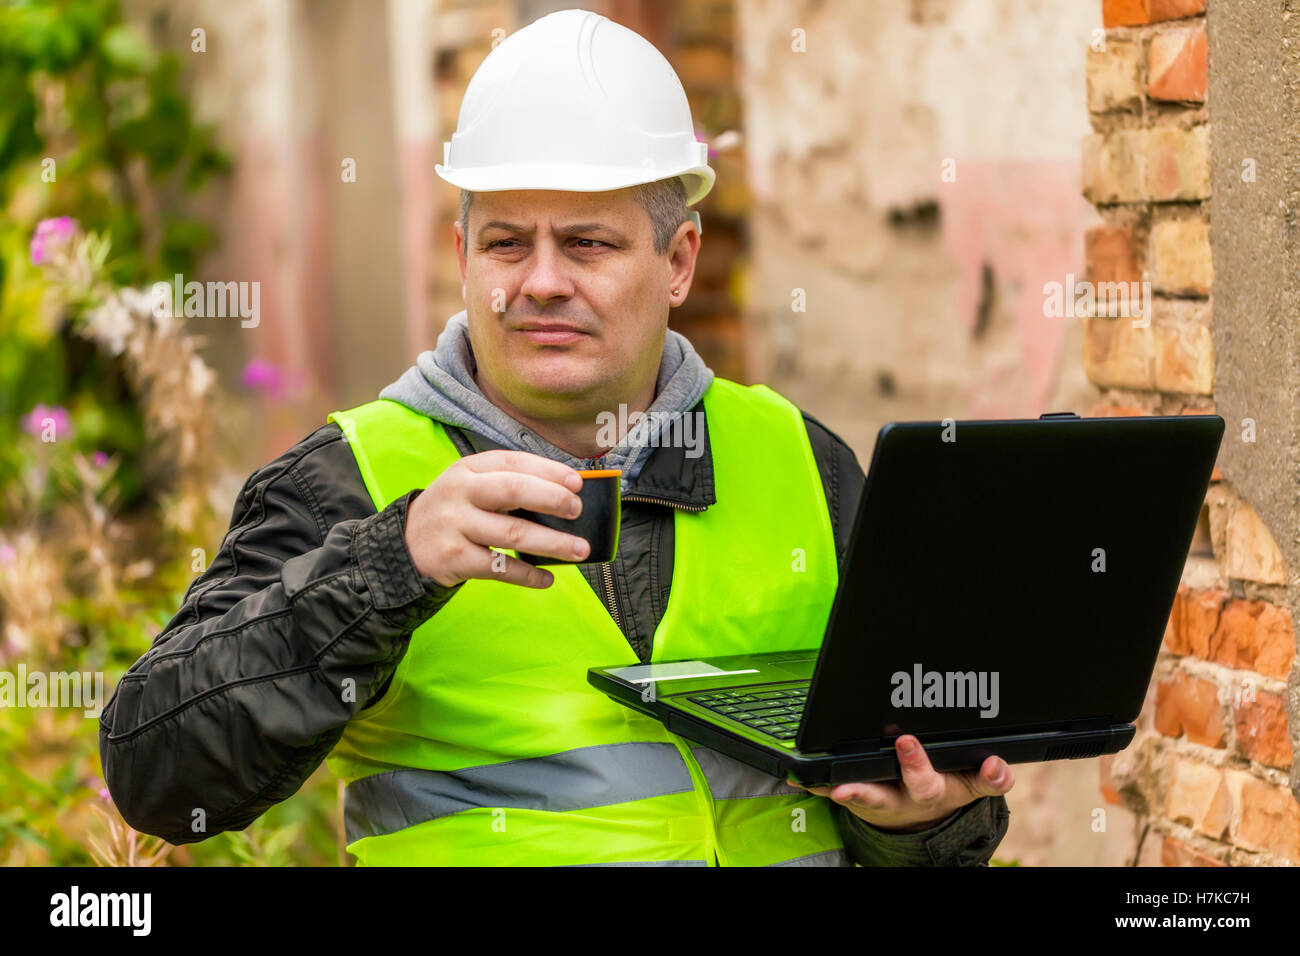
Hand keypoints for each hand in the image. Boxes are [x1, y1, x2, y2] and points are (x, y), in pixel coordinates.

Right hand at [403, 449, 588, 589]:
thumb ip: (508, 485)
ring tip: (579, 550)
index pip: (514, 462)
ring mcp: (456, 526)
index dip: (549, 470)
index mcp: (469, 468)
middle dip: (552, 499)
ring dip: (552, 543)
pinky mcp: (455, 558)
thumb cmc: (453, 512)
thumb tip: (564, 495)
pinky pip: (500, 567)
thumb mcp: (470, 486)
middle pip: (513, 491)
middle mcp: (461, 493)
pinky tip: (548, 578)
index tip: (577, 482)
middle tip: (577, 510)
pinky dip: (528, 575)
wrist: (405, 545)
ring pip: (512, 533)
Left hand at [786, 734, 1013, 831]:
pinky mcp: (854, 796)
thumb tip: (997, 765)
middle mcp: (903, 796)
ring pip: (864, 794)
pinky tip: (799, 775)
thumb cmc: (943, 787)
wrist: (917, 818)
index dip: (924, 764)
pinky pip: (831, 789)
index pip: (933, 779)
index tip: (914, 741)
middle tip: (902, 744)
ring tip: (834, 784)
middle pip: (898, 789)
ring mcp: (877, 798)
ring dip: (849, 788)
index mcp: (933, 790)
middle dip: (899, 771)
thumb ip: (990, 778)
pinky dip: (815, 783)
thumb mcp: (970, 785)